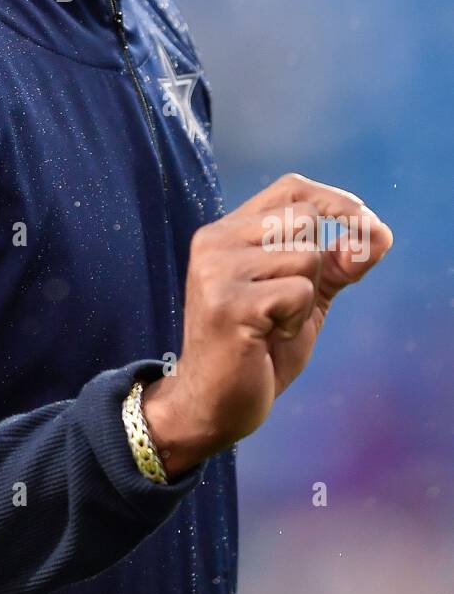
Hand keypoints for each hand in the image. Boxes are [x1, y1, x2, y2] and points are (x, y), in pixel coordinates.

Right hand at [142, 172, 393, 472]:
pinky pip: (298, 291)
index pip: (291, 189)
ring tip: (273, 324)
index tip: (364, 223)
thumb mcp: (304, 299)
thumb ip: (338, 265)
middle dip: (317, 265)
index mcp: (226, 233)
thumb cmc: (258, 350)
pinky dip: (296, 319)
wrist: (214, 405)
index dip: (333, 200)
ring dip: (306, 298)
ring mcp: (217, 270)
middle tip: (289, 304)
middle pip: (304, 220)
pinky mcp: (228, 303)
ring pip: (306, 256)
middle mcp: (215, 241)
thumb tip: (380, 233)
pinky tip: (267, 338)